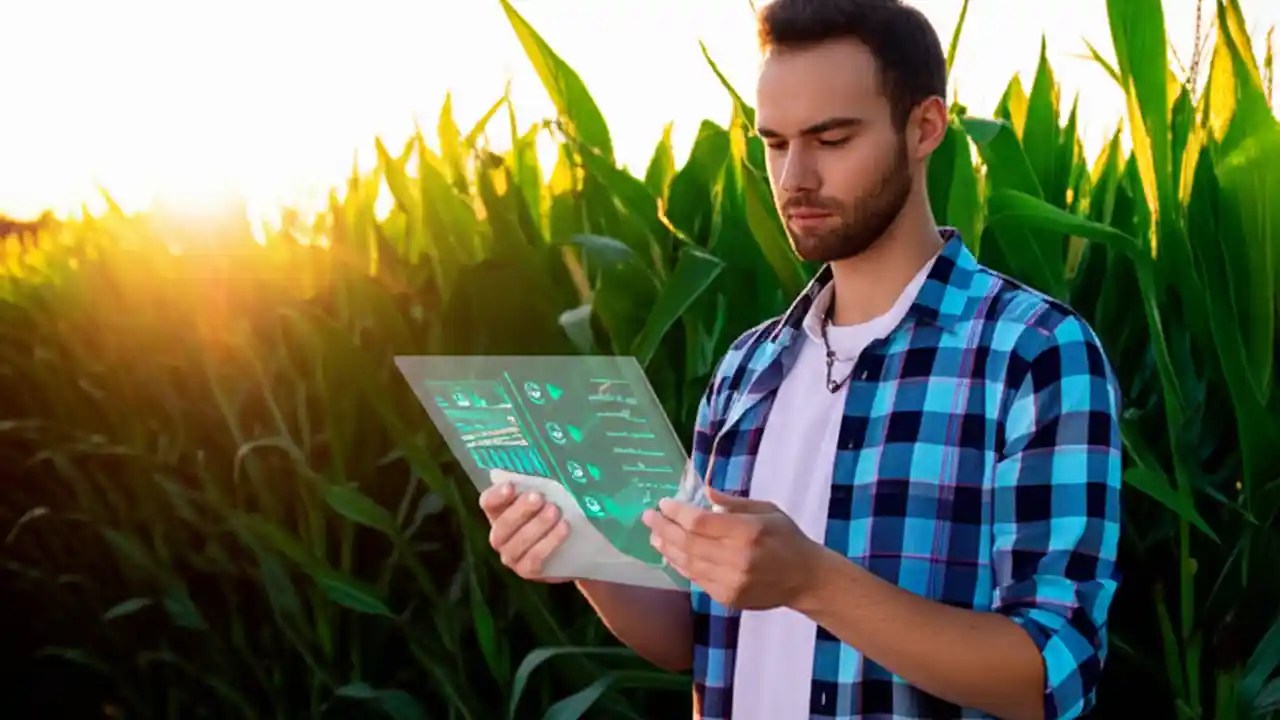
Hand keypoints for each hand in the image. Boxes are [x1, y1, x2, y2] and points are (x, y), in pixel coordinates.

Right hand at [478, 481, 571, 582]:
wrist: (575, 546)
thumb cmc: (555, 513)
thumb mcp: (546, 496)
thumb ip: (536, 485)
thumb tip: (533, 468)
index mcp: (499, 513)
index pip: (487, 503)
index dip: (496, 495)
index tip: (511, 486)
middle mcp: (500, 536)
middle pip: (502, 525)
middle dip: (520, 510)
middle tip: (538, 498)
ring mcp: (512, 556)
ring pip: (517, 543)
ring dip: (536, 526)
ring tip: (555, 512)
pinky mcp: (528, 571)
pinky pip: (534, 559)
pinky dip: (549, 543)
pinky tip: (564, 528)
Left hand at [641, 486, 823, 609]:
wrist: (805, 579)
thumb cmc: (787, 538)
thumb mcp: (767, 510)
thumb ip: (734, 502)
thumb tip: (703, 491)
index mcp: (747, 532)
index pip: (700, 522)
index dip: (677, 512)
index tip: (664, 503)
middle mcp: (736, 558)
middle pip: (688, 542)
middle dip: (663, 528)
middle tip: (648, 517)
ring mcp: (730, 582)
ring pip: (688, 563)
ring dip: (667, 547)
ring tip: (654, 535)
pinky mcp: (727, 597)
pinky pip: (696, 579)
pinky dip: (680, 565)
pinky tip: (671, 554)